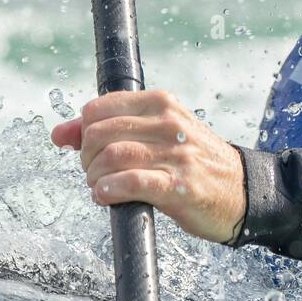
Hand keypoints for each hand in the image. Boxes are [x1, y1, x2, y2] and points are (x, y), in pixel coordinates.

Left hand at [51, 90, 246, 244]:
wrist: (243, 191)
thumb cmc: (194, 162)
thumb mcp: (156, 135)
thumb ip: (108, 130)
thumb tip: (58, 134)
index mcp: (161, 104)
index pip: (98, 108)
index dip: (83, 133)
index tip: (90, 151)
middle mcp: (168, 123)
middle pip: (99, 133)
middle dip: (86, 158)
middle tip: (96, 174)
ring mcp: (175, 154)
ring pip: (111, 156)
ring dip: (95, 177)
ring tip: (102, 188)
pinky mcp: (178, 186)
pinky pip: (130, 182)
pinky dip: (109, 190)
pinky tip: (107, 197)